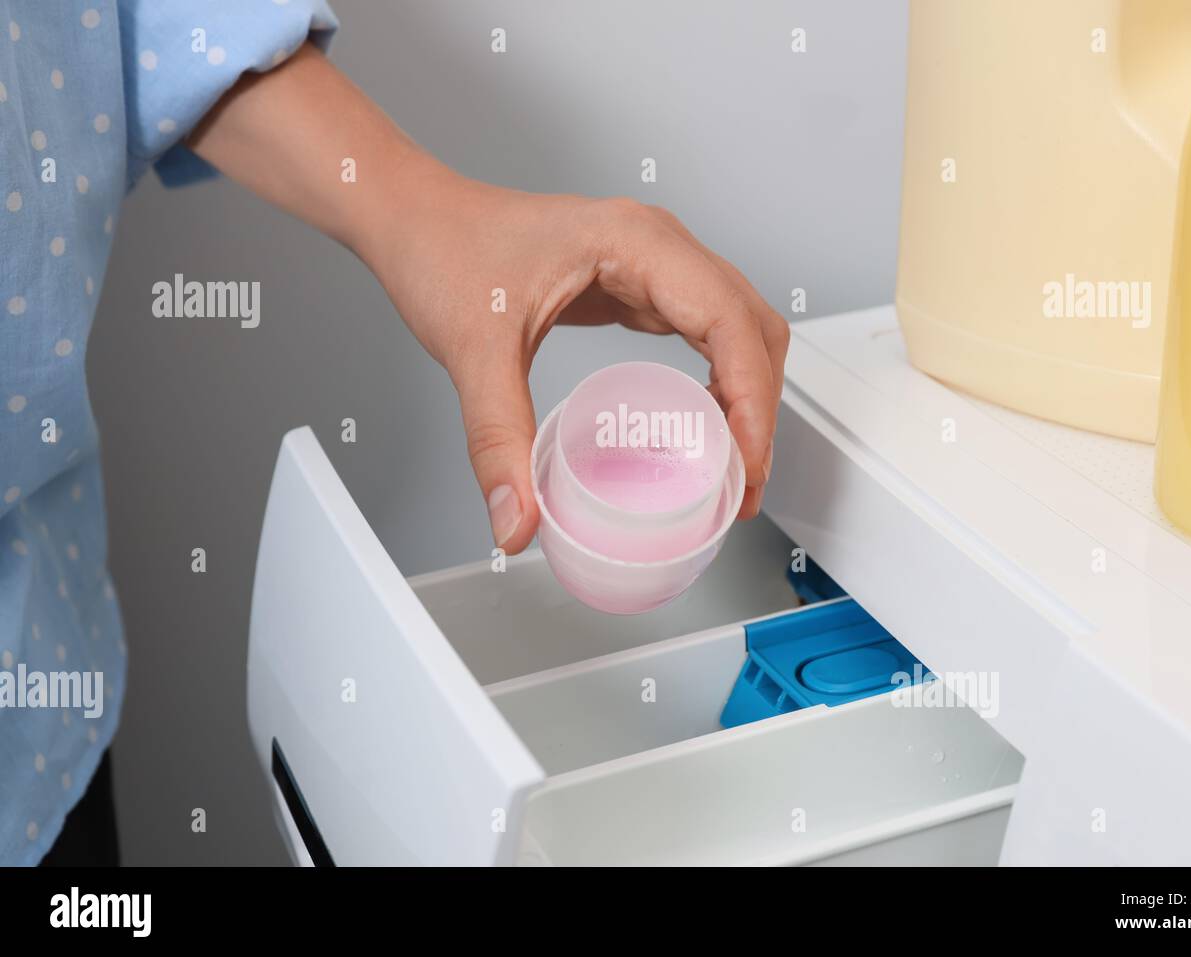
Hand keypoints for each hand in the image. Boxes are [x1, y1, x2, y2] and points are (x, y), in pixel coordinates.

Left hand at [362, 168, 789, 552]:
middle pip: (753, 327)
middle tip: (742, 484)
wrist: (416, 217)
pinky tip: (704, 423)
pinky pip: (705, 331)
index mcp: (637, 242)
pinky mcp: (636, 281)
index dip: (752, 400)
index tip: (744, 465)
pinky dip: (720, 380)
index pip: (731, 323)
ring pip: (739, 328)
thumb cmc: (444, 249)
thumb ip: (498, 440)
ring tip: (732, 466)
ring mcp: (652, 261)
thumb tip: (518, 522)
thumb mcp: (473, 350)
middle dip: (761, 409)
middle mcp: (658, 245)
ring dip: (749, 395)